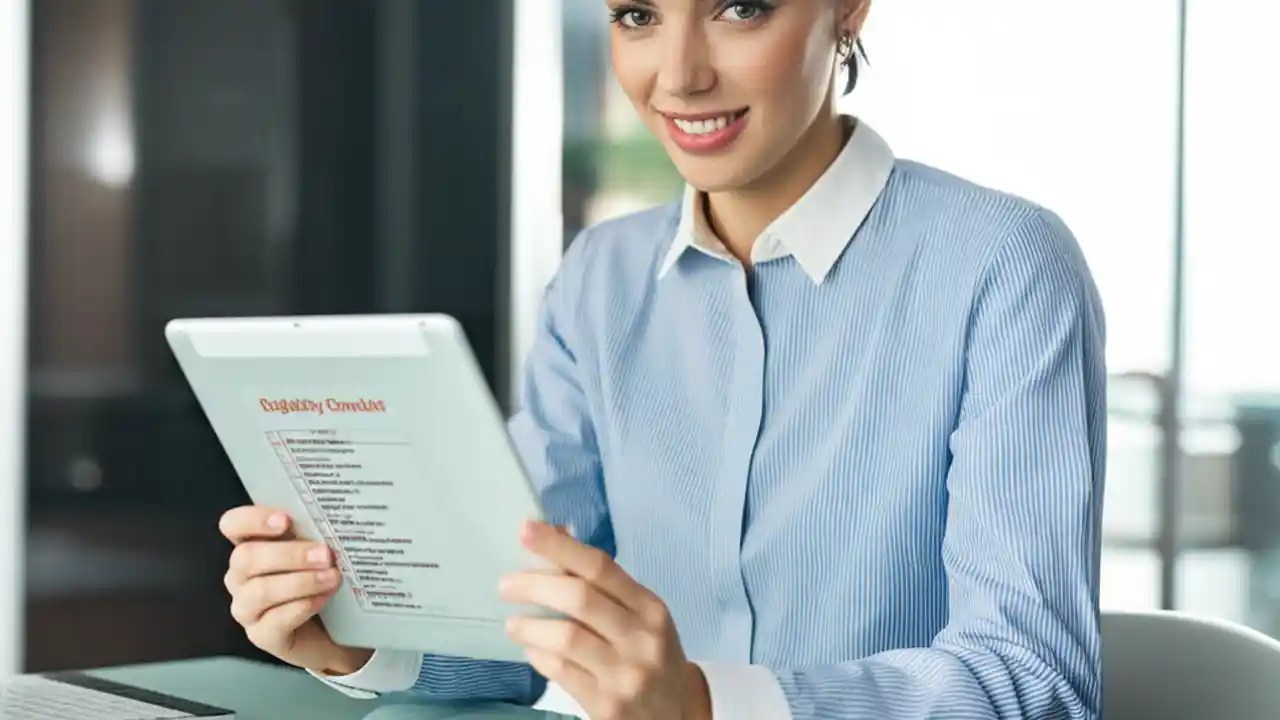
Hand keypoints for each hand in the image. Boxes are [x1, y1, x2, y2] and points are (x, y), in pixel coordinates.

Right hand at [219, 505, 372, 675]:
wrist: (331, 627)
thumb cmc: (317, 578)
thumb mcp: (314, 551)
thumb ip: (312, 533)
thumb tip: (330, 518)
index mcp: (250, 545)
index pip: (233, 525)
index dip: (253, 520)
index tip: (286, 520)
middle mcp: (240, 576)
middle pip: (246, 557)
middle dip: (289, 554)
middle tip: (325, 555)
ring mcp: (247, 608)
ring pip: (259, 591)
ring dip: (300, 582)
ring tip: (332, 578)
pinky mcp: (261, 636)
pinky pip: (274, 622)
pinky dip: (302, 607)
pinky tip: (322, 599)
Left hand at [499, 521, 710, 719]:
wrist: (675, 716)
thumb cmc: (652, 657)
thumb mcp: (641, 617)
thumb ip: (603, 583)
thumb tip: (559, 536)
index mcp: (650, 608)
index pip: (600, 567)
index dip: (559, 546)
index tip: (526, 530)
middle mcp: (641, 638)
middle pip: (578, 597)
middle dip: (534, 585)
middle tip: (506, 585)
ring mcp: (625, 674)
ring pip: (565, 637)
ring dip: (529, 626)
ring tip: (513, 624)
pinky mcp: (608, 706)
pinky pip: (561, 672)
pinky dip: (539, 657)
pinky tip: (532, 650)